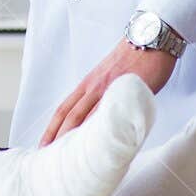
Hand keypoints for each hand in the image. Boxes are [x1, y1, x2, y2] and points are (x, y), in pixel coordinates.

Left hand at [39, 38, 176, 145]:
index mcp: (89, 84)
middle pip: (69, 115)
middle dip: (56, 137)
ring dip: (74, 137)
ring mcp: (108, 88)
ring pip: (85, 115)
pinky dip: (101, 129)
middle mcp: (93, 86)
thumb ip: (104, 95)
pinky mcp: (126, 90)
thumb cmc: (134, 59)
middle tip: (47, 156)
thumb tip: (100, 117)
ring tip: (67, 158)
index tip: (44, 144)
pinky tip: (98, 145)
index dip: (52, 128)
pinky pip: (110, 112)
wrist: (150, 37)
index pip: (64, 108)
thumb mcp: (111, 77)